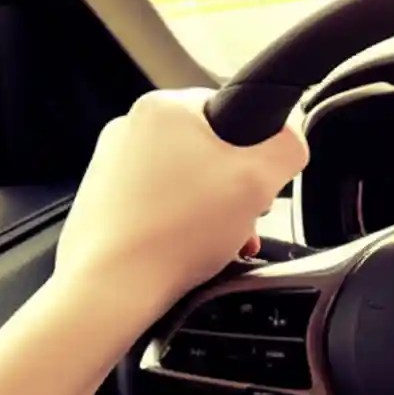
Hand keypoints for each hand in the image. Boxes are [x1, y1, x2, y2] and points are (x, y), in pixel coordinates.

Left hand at [54, 88, 308, 312]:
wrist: (112, 287)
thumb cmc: (175, 234)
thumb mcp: (258, 182)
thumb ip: (288, 148)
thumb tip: (291, 138)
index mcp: (164, 107)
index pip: (233, 110)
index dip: (256, 150)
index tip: (255, 184)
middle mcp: (129, 126)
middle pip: (209, 148)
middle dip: (233, 186)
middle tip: (239, 218)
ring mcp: (111, 163)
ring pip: (186, 177)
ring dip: (211, 207)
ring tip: (216, 240)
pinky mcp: (103, 197)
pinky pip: (158, 200)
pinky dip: (179, 220)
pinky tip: (188, 247)